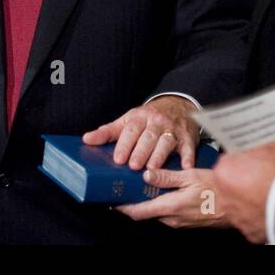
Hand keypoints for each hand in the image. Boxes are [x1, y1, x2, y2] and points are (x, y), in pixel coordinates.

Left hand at [82, 95, 199, 169]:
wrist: (178, 105)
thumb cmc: (148, 118)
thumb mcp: (128, 120)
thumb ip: (108, 132)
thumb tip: (86, 139)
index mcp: (140, 117)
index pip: (130, 130)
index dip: (124, 144)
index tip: (118, 158)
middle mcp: (157, 122)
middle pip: (148, 137)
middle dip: (140, 151)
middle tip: (133, 166)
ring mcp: (173, 130)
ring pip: (165, 142)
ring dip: (159, 156)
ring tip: (152, 169)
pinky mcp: (187, 137)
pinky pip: (188, 147)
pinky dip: (188, 158)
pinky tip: (185, 168)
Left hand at [116, 166, 230, 228]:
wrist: (238, 206)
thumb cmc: (217, 189)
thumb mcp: (191, 176)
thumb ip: (167, 177)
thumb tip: (146, 174)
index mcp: (170, 207)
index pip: (138, 211)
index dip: (122, 207)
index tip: (111, 199)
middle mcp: (172, 218)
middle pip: (145, 212)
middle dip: (133, 201)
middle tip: (123, 187)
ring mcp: (180, 222)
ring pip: (157, 212)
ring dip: (147, 202)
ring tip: (140, 186)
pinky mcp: (187, 222)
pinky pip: (168, 214)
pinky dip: (160, 204)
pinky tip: (162, 192)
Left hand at [212, 141, 274, 243]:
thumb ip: (261, 153)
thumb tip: (264, 156)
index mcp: (225, 170)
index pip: (228, 164)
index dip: (243, 163)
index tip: (253, 164)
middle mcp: (225, 196)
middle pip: (231, 187)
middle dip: (244, 184)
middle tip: (263, 180)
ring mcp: (237, 216)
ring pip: (241, 207)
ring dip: (252, 202)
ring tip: (272, 196)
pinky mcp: (250, 233)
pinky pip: (254, 222)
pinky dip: (262, 218)